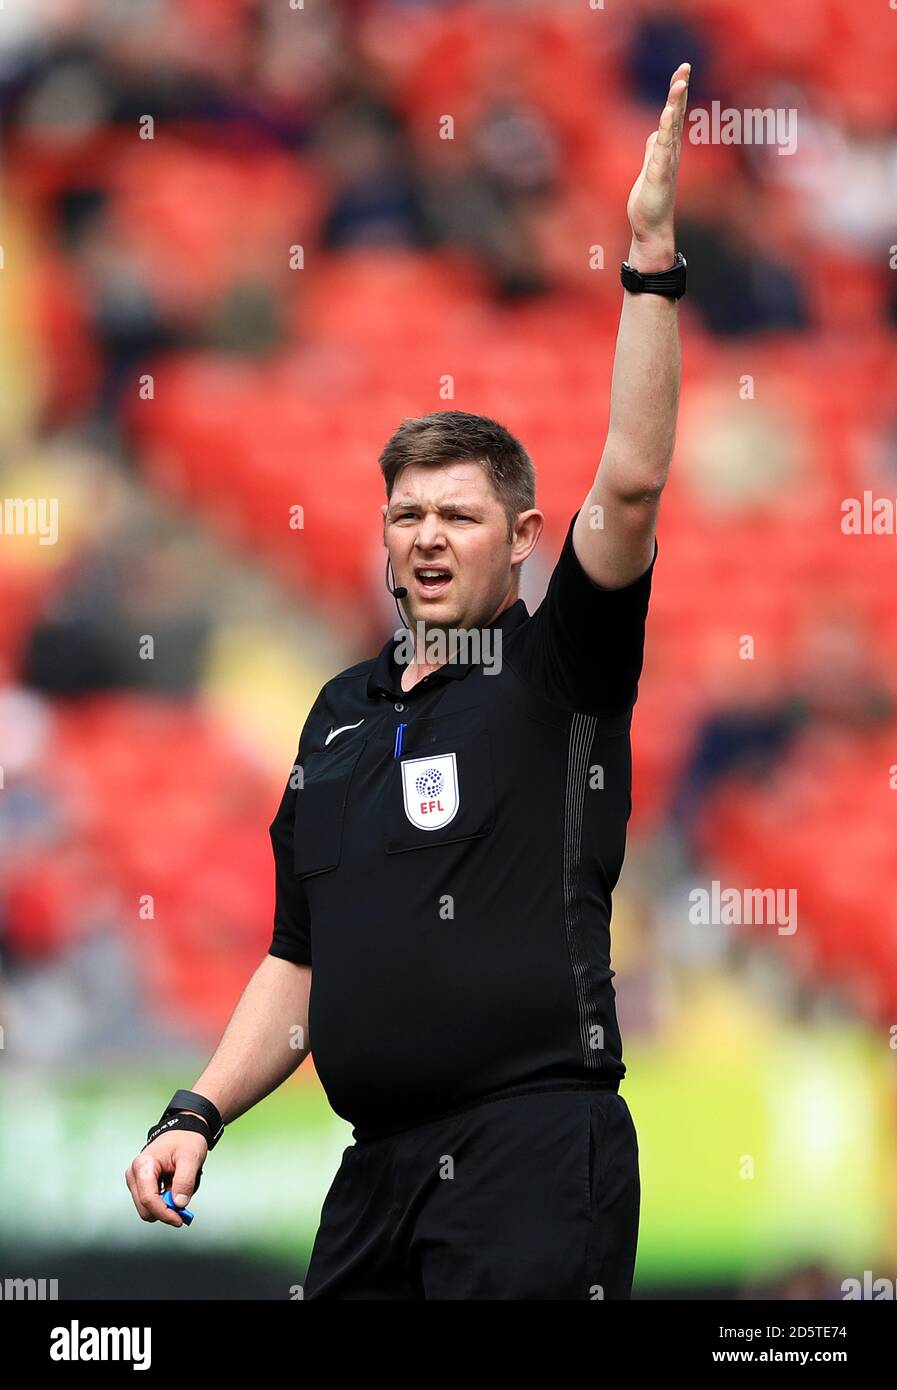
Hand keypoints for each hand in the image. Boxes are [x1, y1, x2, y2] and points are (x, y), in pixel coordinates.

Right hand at [125, 1129, 207, 1227]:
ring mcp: (135, 1180)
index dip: (164, 1213)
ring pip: (147, 1208)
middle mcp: (134, 1173)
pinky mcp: (140, 1185)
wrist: (183, 1133)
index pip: (148, 1199)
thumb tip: (179, 1203)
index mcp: (143, 1165)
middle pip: (145, 1208)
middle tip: (184, 1208)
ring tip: (179, 1190)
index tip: (180, 1219)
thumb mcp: (191, 1158)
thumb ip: (185, 1181)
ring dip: (165, 1206)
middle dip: (165, 1211)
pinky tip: (173, 1190)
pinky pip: (150, 1203)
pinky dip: (163, 1203)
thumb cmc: (186, 1141)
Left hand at [626, 62, 689, 257]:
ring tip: (679, 82)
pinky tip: (667, 114)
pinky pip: (663, 149)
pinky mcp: (659, 175)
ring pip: (671, 128)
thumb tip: (655, 135)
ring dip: (675, 104)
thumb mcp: (649, 169)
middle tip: (685, 66)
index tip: (682, 71)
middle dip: (679, 90)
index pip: (672, 116)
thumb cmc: (651, 202)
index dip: (677, 94)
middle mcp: (671, 153)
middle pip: (675, 115)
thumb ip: (653, 151)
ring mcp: (666, 163)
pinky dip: (665, 130)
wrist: (651, 228)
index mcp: (668, 150)